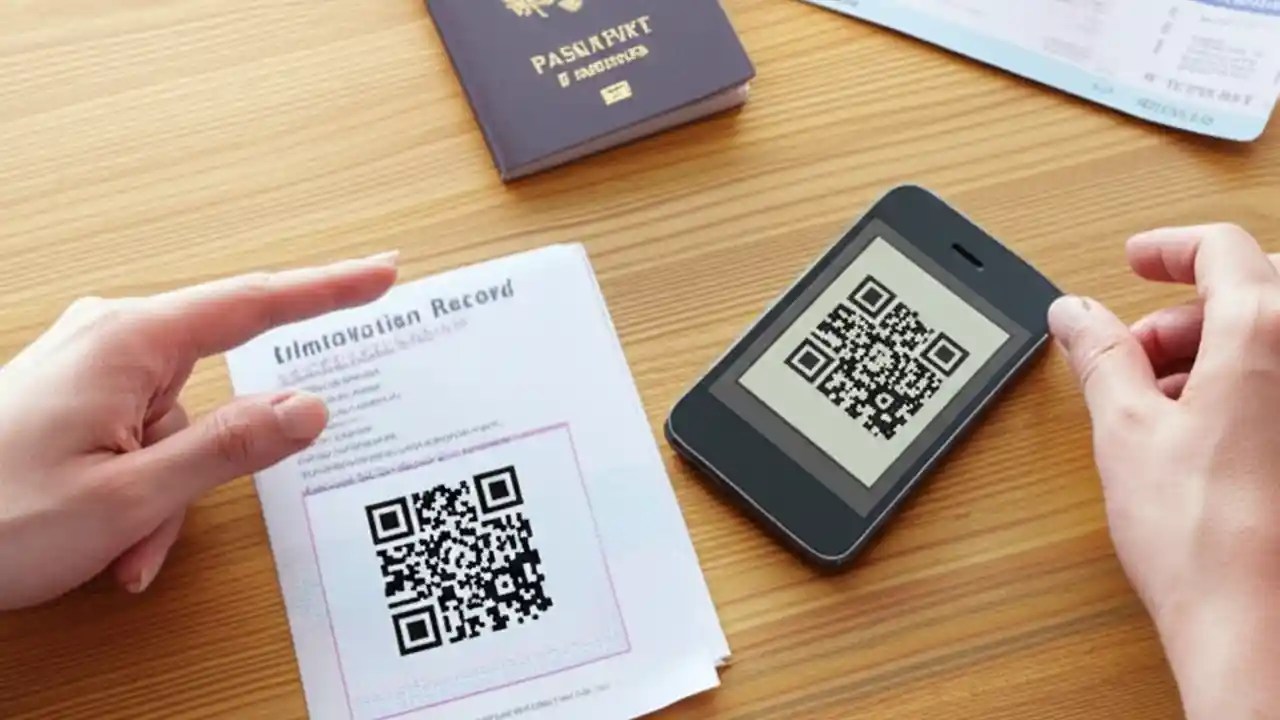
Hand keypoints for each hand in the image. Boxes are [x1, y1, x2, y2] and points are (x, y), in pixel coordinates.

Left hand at [0, 253, 397, 609]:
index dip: (329, 288)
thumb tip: (310, 406)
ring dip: (164, 495)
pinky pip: (143, 439)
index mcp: (129, 340)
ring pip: (178, 430)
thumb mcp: (131, 497)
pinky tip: (108, 541)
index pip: (256, 302)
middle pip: (213, 391)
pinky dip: (139, 492)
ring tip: (119, 546)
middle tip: (161, 524)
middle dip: (204, 466)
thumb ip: (233, 446)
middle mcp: (110, 338)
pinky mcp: (76, 393)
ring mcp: (90, 366)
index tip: (383, 272)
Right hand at [1048, 224, 1279, 719]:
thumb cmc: (1205, 539)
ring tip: (1156, 408)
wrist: (1256, 626)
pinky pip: (1279, 385)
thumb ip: (1099, 356)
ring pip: (1268, 340)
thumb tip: (1075, 314)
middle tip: (1135, 352)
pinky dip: (1242, 388)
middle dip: (1184, 313)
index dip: (1167, 248)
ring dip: (1210, 354)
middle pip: (1252, 291)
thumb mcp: (1125, 430)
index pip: (1222, 249)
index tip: (1135, 261)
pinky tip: (1199, 437)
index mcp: (1264, 334)